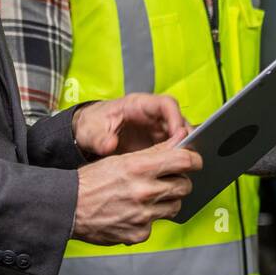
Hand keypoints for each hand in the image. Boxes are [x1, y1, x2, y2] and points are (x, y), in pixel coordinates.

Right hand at [70, 131, 202, 245]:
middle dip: (179, 182)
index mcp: (140, 167)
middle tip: (167, 180)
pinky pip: (156, 224)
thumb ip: (154, 153)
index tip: (195, 160)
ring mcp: (143, 215)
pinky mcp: (139, 233)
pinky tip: (133, 213)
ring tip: (149, 197)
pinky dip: (149, 219)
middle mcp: (144, 191)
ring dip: (167, 201)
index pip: (184, 160)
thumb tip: (179, 141)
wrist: (68, 208)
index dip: (194, 159)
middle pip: (184, 185)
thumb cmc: (91, 181)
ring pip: (174, 206)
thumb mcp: (121, 159)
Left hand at [72, 93, 189, 158]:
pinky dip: (175, 157)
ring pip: (180, 135)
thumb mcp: (92, 131)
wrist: (89, 132)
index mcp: (138, 105)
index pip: (166, 104)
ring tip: (180, 165)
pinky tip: (172, 170)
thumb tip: (110, 145)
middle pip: (179, 120)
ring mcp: (156, 128)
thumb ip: (101, 138)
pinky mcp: (156, 142)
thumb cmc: (93, 124)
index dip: (176, 118)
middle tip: (184, 155)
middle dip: (186, 136)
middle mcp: (152, 115)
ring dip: (183, 148)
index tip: (179, 134)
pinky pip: (172, 147)